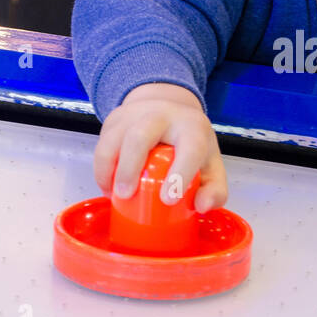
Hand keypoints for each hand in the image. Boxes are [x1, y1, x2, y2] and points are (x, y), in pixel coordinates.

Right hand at [94, 83, 226, 211]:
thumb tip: (202, 206)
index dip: (180, 173)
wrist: (169, 110)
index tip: (168, 200)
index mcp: (192, 128)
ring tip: (113, 194)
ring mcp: (135, 114)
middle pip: (140, 136)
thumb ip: (215, 191)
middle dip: (130, 168)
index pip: (189, 148)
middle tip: (127, 195)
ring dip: (108, 168)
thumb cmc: (190, 143)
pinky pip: (102, 143)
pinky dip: (101, 168)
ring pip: (114, 137)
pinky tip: (108, 185)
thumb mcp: (210, 165)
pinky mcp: (116, 119)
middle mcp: (163, 115)